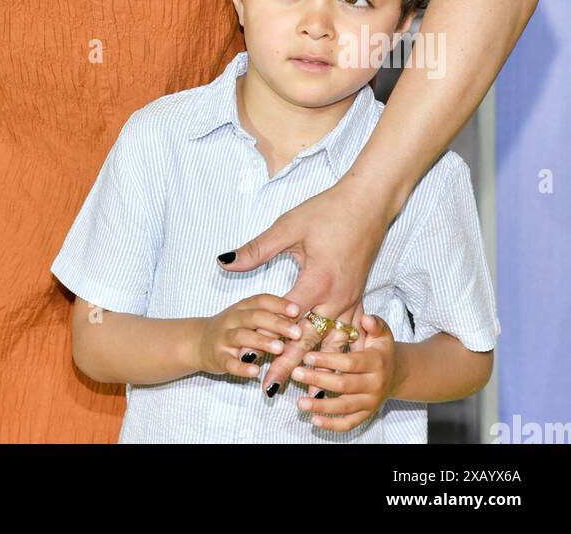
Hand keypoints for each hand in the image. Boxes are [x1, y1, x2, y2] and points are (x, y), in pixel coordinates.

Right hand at [194, 293, 304, 378]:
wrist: (197, 342)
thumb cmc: (232, 329)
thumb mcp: (248, 318)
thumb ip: (269, 317)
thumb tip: (300, 318)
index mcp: (243, 307)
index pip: (261, 300)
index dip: (279, 304)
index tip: (297, 310)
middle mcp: (233, 319)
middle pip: (254, 317)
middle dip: (277, 324)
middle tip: (297, 333)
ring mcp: (224, 338)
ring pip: (242, 336)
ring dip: (262, 342)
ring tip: (280, 349)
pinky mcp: (218, 357)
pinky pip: (230, 362)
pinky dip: (242, 367)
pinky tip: (255, 371)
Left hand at [215, 180, 391, 393]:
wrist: (368, 203)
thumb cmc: (328, 211)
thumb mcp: (288, 227)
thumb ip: (257, 249)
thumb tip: (224, 261)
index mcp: (317, 280)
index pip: (289, 321)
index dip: (270, 343)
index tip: (253, 362)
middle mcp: (336, 297)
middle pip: (309, 341)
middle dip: (289, 367)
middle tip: (270, 390)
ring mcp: (351, 300)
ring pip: (333, 344)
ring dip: (316, 366)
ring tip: (301, 389)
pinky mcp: (359, 298)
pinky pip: (352, 335)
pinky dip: (340, 354)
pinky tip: (335, 369)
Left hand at [289, 313, 397, 430]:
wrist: (397, 374)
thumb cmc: (382, 350)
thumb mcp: (382, 333)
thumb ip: (375, 324)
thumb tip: (366, 319)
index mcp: (376, 362)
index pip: (350, 363)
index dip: (328, 360)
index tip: (307, 356)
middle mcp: (375, 385)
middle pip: (344, 385)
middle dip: (318, 379)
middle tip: (296, 374)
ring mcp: (371, 402)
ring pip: (344, 407)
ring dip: (321, 406)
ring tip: (300, 403)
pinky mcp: (367, 415)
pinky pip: (350, 423)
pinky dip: (333, 425)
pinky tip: (314, 421)